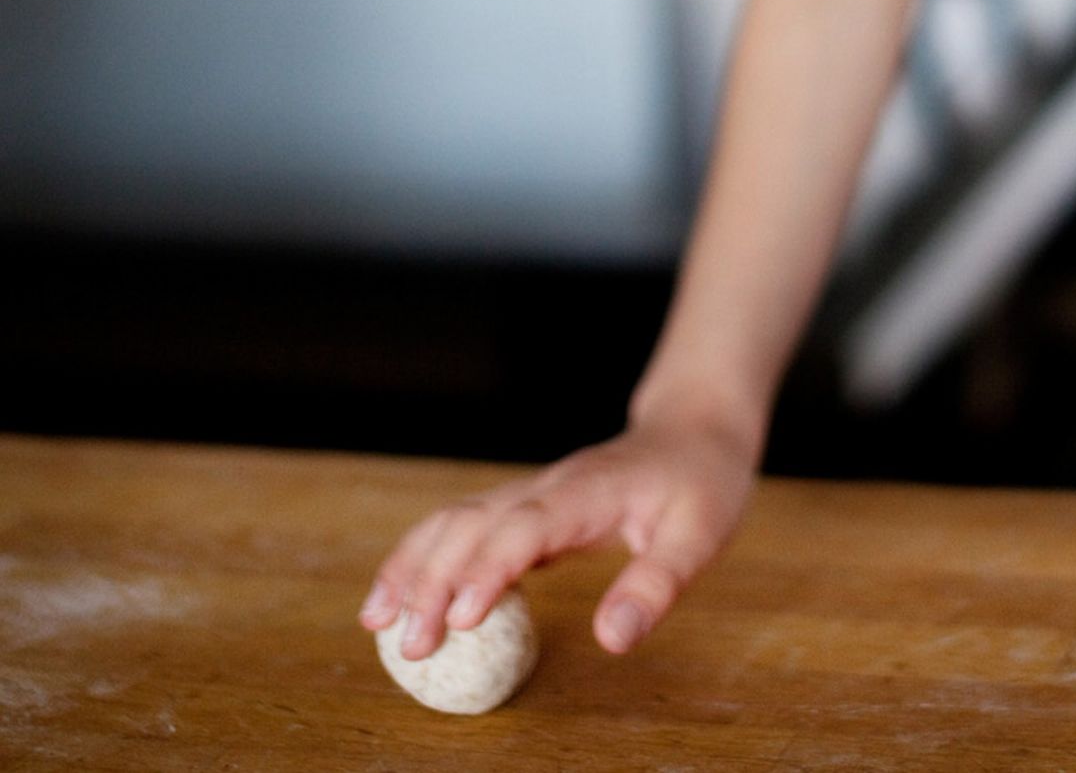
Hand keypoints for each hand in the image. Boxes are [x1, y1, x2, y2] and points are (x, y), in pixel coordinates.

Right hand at [357, 415, 758, 658]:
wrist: (692, 430)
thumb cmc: (700, 484)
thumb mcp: (698, 537)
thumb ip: (656, 587)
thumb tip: (611, 641)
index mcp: (586, 493)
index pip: (525, 527)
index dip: (489, 570)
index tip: (461, 618)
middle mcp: (545, 488)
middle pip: (471, 525)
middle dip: (431, 582)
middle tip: (410, 646)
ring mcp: (528, 493)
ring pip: (452, 521)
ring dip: (411, 566)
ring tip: (375, 621)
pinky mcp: (522, 506)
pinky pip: (460, 528)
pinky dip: (422, 558)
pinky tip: (398, 596)